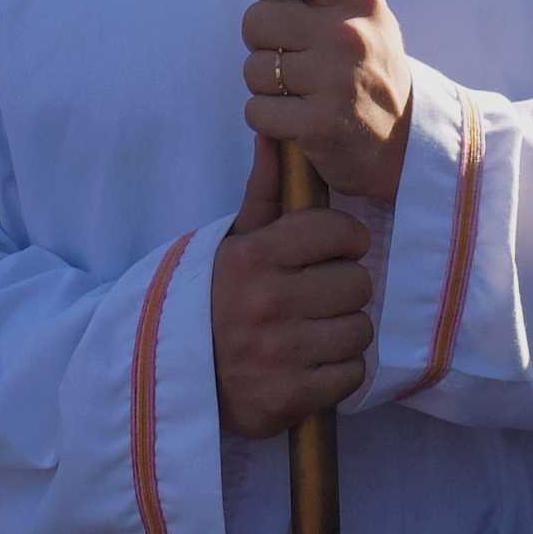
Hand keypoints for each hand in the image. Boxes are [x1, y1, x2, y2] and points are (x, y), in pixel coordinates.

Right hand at [210, 137, 374, 438]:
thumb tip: (277, 135)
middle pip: (358, 283)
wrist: (173, 378)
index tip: (336, 251)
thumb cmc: (217, 298)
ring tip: (316, 331)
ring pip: (359, 330)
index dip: (347, 240)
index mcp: (252, 257)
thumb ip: (265, 190)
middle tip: (322, 296)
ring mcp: (277, 353)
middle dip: (345, 289)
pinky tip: (313, 366)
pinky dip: (339, 373)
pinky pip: (350, 375)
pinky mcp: (286, 398)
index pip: (337, 232)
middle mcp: (264, 302)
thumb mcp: (234, 242)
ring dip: (344, 332)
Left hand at [239, 0, 411, 204]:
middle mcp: (349, 33)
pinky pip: (257, 111)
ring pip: (253, 68)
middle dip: (262, 41)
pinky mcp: (321, 125)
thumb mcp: (363, 13)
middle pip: (256, 19)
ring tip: (297, 90)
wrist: (404, 143)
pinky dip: (268, 119)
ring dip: (265, 84)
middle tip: (290, 55)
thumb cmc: (371, 68)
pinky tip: (295, 119)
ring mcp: (336, 80)